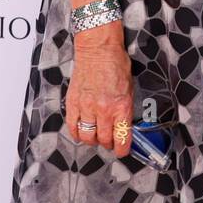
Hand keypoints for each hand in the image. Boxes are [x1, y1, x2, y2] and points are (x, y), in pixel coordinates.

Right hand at [64, 21, 132, 157]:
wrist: (98, 50)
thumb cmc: (116, 65)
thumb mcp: (129, 88)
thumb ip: (125, 109)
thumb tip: (124, 126)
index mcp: (121, 106)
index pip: (122, 137)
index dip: (122, 149)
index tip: (122, 151)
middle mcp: (104, 109)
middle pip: (104, 140)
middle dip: (108, 144)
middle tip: (109, 141)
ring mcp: (86, 107)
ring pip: (87, 136)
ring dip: (92, 140)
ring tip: (96, 135)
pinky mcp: (73, 103)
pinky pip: (72, 126)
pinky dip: (77, 132)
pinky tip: (82, 130)